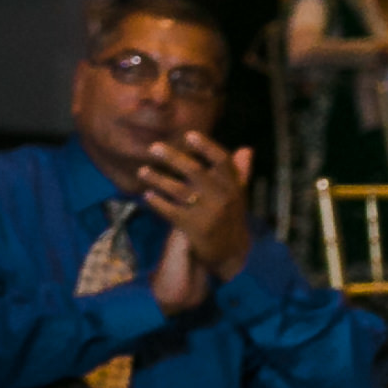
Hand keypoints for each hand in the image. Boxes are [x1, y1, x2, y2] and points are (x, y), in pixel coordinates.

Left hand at [139, 132, 249, 305]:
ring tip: (142, 171)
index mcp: (233, 185)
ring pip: (179, 191)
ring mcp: (208, 213)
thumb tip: (246, 149)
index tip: (189, 135)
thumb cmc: (230, 216)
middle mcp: (222, 197)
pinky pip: (171, 212)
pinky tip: (147, 196)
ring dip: (158, 179)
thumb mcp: (238, 195)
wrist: (230, 252)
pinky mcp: (195, 228)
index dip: (206, 147)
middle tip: (153, 147)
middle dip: (173, 158)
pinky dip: (158, 203)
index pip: (222, 161)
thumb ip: (239, 172)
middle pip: (195, 171)